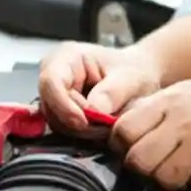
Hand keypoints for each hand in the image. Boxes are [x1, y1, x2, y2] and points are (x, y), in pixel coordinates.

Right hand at [37, 41, 163, 135]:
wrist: (139, 78)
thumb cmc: (133, 70)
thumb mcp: (131, 77)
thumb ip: (112, 92)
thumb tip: (93, 110)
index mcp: (67, 57)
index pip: (51, 82)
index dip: (63, 105)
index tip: (83, 122)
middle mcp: (55, 76)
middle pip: (51, 106)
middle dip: (78, 121)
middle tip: (106, 126)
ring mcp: (56, 96)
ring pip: (57, 122)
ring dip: (82, 130)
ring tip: (107, 125)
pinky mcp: (61, 113)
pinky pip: (65, 129)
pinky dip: (83, 133)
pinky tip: (100, 128)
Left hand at [109, 75, 190, 190]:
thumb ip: (165, 113)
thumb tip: (140, 137)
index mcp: (170, 98)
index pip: (122, 126)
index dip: (122, 146)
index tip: (132, 153)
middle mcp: (177, 115)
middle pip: (131, 152)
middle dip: (137, 167)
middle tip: (153, 170)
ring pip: (152, 171)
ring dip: (162, 180)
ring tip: (179, 174)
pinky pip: (184, 181)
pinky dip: (187, 184)